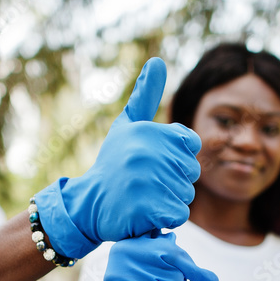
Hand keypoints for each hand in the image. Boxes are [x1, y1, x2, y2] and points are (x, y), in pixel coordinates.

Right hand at [32, 58, 201, 258]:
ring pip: (186, 195)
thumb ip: (145, 96)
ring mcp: (148, 181)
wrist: (88, 204)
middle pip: (191, 172)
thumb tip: (157, 61)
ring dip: (169, 201)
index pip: (191, 144)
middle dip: (174, 182)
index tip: (151, 163)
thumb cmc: (113, 164)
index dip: (176, 158)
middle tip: (144, 184)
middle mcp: (148, 153)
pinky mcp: (148, 209)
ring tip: (142, 198)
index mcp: (149, 131)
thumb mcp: (127, 127)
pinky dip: (165, 219)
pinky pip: (177, 215)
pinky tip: (145, 213)